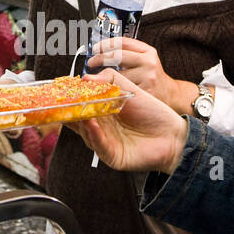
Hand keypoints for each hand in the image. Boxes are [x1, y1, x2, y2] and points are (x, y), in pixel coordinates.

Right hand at [68, 69, 188, 174]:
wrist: (173, 135)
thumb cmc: (153, 113)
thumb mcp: (130, 90)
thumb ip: (110, 81)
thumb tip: (85, 77)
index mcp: (103, 114)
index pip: (81, 106)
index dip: (71, 98)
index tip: (62, 89)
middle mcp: (101, 129)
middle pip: (78, 120)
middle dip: (69, 111)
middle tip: (61, 100)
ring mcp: (105, 143)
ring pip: (86, 132)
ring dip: (80, 121)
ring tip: (76, 109)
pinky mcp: (112, 156)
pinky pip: (100, 145)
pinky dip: (94, 134)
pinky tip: (91, 123)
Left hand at [89, 37, 184, 110]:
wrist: (169, 94)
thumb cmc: (152, 76)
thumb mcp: (145, 59)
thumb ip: (128, 53)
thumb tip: (101, 50)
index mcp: (148, 51)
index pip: (123, 42)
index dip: (106, 44)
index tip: (95, 48)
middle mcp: (149, 62)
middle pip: (117, 56)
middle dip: (100, 59)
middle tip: (91, 62)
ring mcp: (147, 78)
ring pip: (117, 75)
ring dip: (104, 76)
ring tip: (99, 78)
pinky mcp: (144, 93)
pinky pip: (121, 89)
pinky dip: (112, 89)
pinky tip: (109, 89)